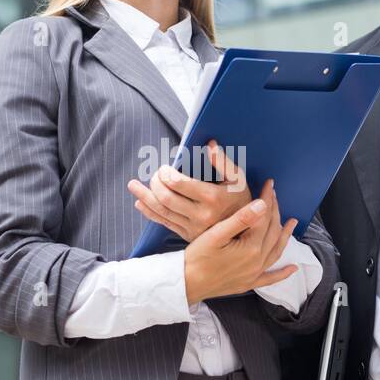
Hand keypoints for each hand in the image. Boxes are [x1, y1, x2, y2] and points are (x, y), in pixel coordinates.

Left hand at [128, 139, 250, 241]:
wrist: (246, 231)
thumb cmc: (242, 200)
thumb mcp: (239, 179)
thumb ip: (224, 162)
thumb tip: (210, 144)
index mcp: (212, 198)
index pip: (178, 183)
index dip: (165, 173)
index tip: (164, 168)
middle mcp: (201, 215)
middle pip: (165, 197)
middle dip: (154, 183)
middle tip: (154, 174)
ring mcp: (193, 227)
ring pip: (161, 210)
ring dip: (144, 196)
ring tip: (133, 186)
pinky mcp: (187, 235)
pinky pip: (164, 223)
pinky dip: (149, 212)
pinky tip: (140, 203)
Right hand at [183, 178, 297, 305]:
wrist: (186, 283)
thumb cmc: (197, 258)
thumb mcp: (216, 235)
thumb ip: (241, 220)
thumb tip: (261, 205)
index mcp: (250, 247)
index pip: (264, 217)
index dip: (267, 199)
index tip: (269, 184)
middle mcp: (257, 261)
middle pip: (272, 231)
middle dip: (274, 211)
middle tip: (273, 195)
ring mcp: (254, 274)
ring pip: (276, 250)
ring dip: (285, 236)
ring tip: (291, 223)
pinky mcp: (248, 283)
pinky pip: (271, 278)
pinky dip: (283, 273)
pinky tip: (292, 269)